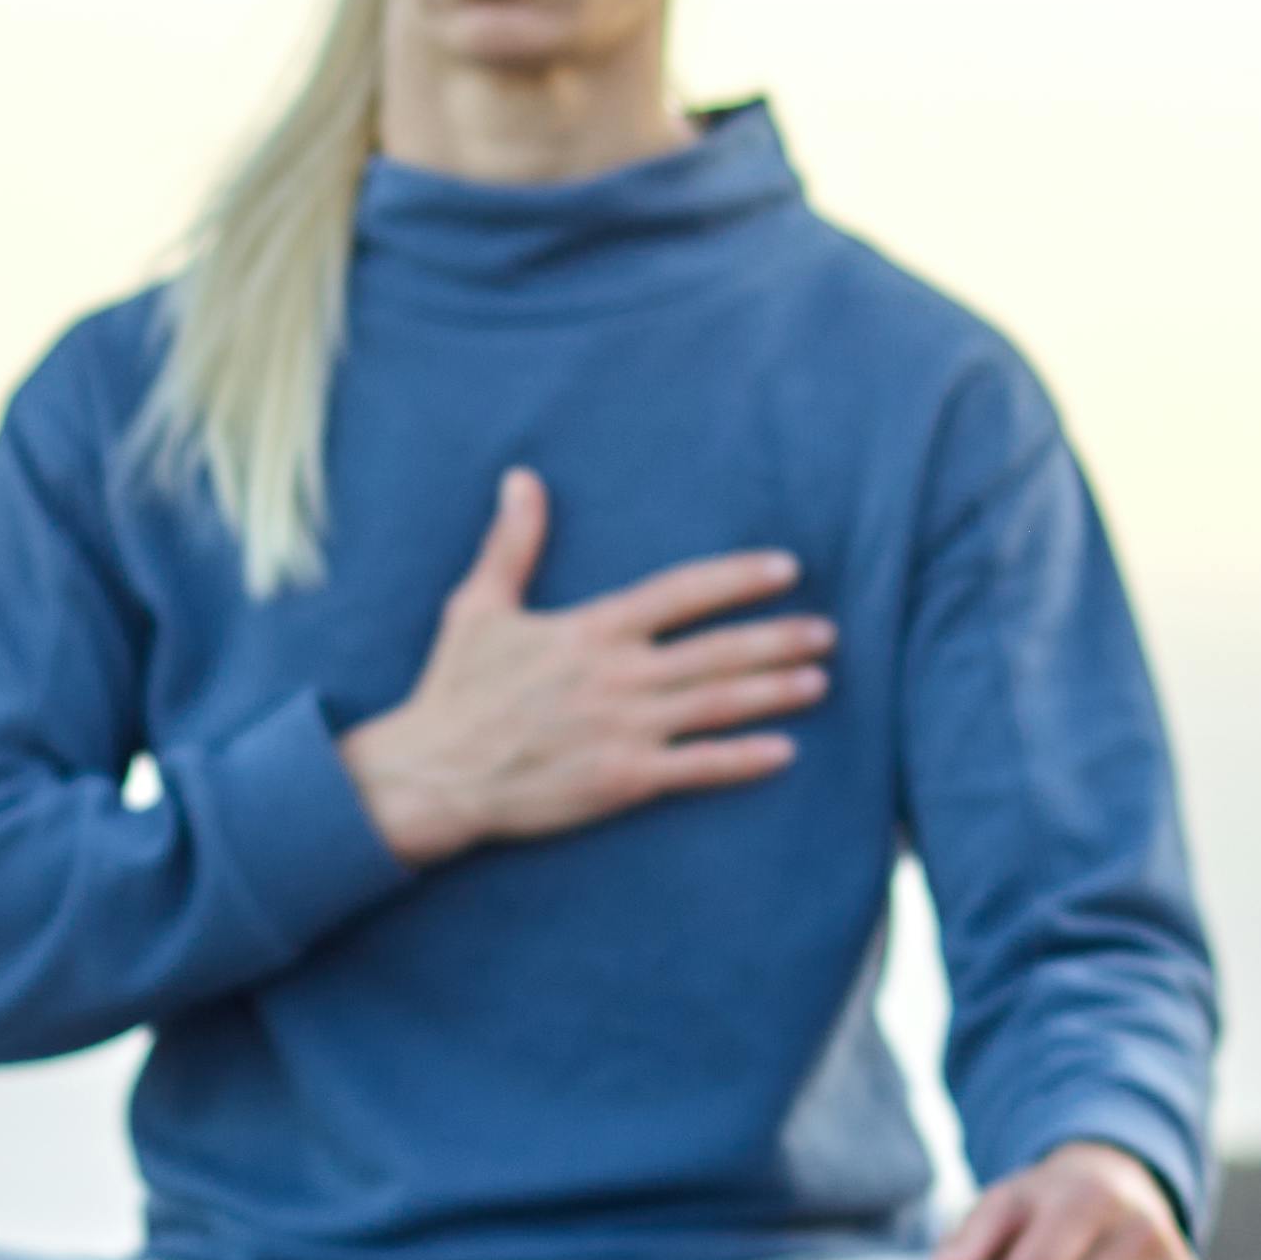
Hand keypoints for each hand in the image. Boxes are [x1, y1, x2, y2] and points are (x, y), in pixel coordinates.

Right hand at [335, 470, 832, 862]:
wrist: (433, 774)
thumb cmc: (455, 690)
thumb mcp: (479, 606)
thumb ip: (512, 543)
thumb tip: (522, 478)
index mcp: (591, 630)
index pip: (682, 593)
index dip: (738, 578)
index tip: (785, 569)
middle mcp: (618, 676)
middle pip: (717, 651)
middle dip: (778, 638)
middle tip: (827, 630)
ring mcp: (624, 730)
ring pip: (717, 705)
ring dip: (774, 692)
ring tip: (819, 680)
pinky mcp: (622, 781)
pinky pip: (696, 769)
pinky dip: (743, 760)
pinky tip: (784, 752)